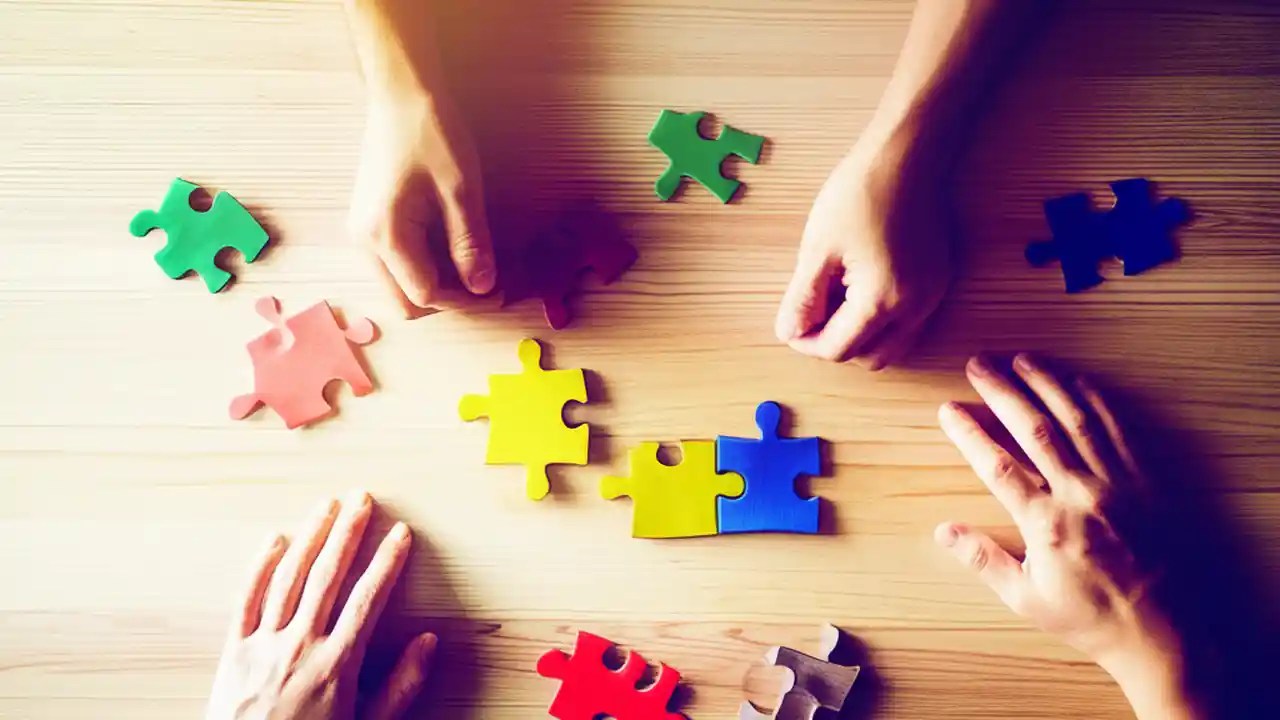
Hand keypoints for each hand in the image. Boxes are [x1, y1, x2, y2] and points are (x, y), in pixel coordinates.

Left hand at [206, 493, 434, 719]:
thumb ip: (400, 687)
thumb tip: (428, 642)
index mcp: (336, 666)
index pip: (367, 599)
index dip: (387, 562)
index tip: (401, 534)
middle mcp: (298, 648)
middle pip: (326, 577)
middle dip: (348, 533)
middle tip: (362, 498)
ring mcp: (261, 648)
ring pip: (287, 579)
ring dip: (309, 537)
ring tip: (326, 506)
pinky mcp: (231, 654)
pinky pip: (245, 601)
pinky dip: (259, 568)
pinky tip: (275, 541)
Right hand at [349, 88, 496, 315]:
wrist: (401, 95)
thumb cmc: (431, 134)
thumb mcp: (461, 191)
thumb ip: (470, 244)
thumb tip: (482, 288)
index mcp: (384, 235)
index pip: (425, 294)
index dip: (464, 300)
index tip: (497, 292)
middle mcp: (364, 241)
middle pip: (406, 300)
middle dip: (448, 300)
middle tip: (487, 285)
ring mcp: (362, 232)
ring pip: (399, 285)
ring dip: (436, 284)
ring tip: (474, 266)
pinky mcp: (369, 223)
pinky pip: (396, 263)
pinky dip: (425, 266)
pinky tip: (452, 249)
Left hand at [775, 132, 950, 369]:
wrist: (908, 155)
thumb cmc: (859, 193)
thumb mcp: (817, 249)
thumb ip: (803, 299)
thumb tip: (789, 333)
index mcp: (883, 300)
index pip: (838, 350)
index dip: (806, 342)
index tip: (790, 320)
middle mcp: (916, 307)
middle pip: (869, 358)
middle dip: (836, 344)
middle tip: (812, 312)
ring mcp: (933, 296)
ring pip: (893, 345)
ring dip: (861, 337)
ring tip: (835, 299)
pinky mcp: (939, 282)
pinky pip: (908, 323)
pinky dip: (881, 321)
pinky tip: (858, 287)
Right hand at [936, 354, 1201, 718]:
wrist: (1167, 630)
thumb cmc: (1093, 617)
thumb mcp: (1028, 599)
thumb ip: (984, 560)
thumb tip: (943, 532)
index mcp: (1045, 523)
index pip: (997, 466)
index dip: (969, 433)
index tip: (948, 409)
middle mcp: (1079, 493)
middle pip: (1033, 428)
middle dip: (1002, 392)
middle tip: (978, 365)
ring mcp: (1116, 482)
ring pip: (1075, 419)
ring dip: (1046, 384)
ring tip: (1021, 359)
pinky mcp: (1145, 479)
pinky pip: (1119, 429)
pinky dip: (1095, 400)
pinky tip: (1076, 382)